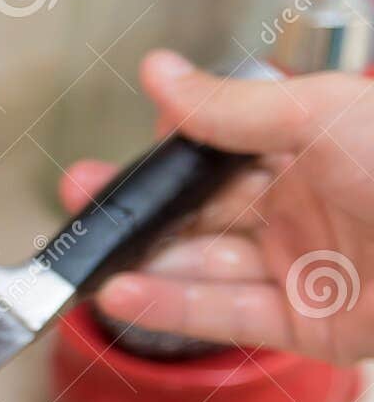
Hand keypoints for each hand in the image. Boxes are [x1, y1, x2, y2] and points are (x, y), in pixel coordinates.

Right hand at [64, 50, 373, 364]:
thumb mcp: (321, 115)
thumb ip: (230, 109)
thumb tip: (161, 74)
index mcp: (314, 149)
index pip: (216, 154)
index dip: (162, 160)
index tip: (112, 159)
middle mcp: (305, 209)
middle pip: (199, 216)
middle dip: (136, 214)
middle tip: (81, 206)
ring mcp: (304, 270)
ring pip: (204, 269)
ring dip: (142, 266)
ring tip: (90, 261)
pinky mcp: (308, 327)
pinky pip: (227, 317)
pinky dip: (171, 307)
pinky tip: (125, 293)